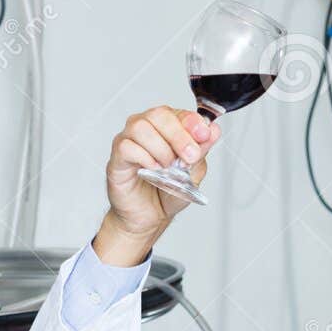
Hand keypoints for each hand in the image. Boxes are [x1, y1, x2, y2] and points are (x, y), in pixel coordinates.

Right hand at [93, 106, 221, 265]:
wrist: (150, 217)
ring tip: (168, 168)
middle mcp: (148, 128)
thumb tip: (213, 131)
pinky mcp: (118, 156)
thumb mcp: (193, 173)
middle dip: (179, 136)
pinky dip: (145, 158)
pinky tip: (153, 170)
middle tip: (189, 157)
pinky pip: (128, 146)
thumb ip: (201, 151)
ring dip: (161, 149)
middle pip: (159, 115)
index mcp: (169, 128)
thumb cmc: (167, 192)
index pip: (180, 114)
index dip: (193, 122)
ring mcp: (130, 140)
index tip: (204, 135)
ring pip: (142, 127)